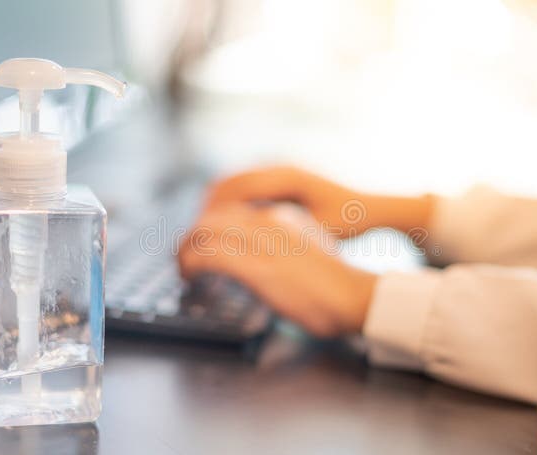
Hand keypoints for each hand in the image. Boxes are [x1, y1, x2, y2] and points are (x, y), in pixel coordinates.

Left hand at [178, 203, 376, 336]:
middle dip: (192, 236)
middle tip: (185, 257)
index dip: (210, 226)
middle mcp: (266, 221)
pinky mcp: (253, 266)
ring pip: (203, 232)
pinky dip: (191, 264)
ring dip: (185, 250)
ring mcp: (259, 242)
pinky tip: (190, 277)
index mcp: (280, 216)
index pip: (232, 210)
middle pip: (212, 216)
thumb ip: (288, 246)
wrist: (353, 295)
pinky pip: (207, 256)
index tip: (203, 244)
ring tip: (183, 269)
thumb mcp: (311, 251)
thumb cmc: (337, 283)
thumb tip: (270, 259)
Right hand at [206, 166, 435, 238]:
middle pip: (228, 182)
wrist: (372, 208)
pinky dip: (230, 205)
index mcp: (288, 177)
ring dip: (216, 207)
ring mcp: (280, 172)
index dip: (213, 211)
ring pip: (233, 183)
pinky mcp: (281, 181)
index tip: (199, 232)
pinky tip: (226, 229)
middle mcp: (281, 168)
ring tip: (204, 235)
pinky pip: (245, 189)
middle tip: (194, 236)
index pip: (237, 188)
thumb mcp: (317, 229)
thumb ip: (284, 229)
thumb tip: (249, 234)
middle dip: (208, 209)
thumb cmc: (350, 220)